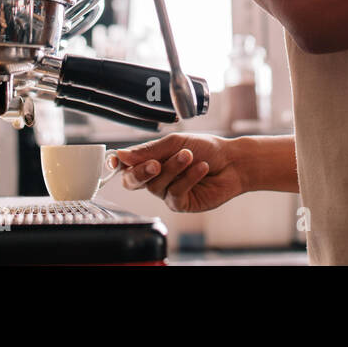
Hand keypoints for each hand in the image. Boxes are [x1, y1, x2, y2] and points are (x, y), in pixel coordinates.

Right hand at [110, 133, 246, 212]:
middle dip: (141, 172)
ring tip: (190, 156)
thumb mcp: (176, 142)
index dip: (117, 164)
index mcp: (151, 160)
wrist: (232, 161)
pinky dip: (188, 179)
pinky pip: (175, 194)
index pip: (127, 165)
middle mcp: (156, 178)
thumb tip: (121, 155)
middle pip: (132, 181)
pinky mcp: (181, 204)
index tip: (115, 161)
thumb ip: (148, 150)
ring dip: (174, 168)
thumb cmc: (205, 148)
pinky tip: (201, 168)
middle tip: (155, 163)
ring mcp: (167, 192)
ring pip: (157, 185)